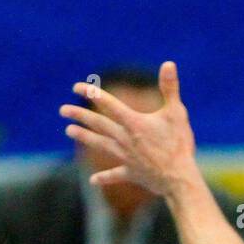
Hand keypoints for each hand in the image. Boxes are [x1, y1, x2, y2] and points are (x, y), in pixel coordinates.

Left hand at [62, 62, 197, 194]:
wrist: (180, 179)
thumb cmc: (179, 145)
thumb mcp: (177, 113)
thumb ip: (170, 88)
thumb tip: (168, 63)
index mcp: (133, 123)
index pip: (108, 103)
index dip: (92, 93)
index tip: (77, 87)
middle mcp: (125, 139)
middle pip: (98, 124)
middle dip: (79, 115)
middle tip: (63, 110)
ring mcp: (126, 157)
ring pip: (100, 144)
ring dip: (84, 137)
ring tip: (69, 131)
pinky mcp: (132, 173)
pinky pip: (115, 175)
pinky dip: (104, 178)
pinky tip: (92, 180)